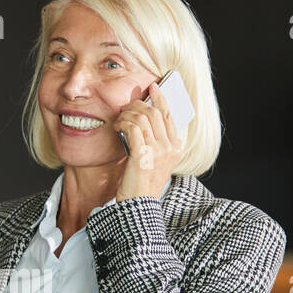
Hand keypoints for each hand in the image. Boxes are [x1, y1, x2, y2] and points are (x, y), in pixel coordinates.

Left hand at [114, 79, 184, 199]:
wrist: (139, 205)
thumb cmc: (143, 183)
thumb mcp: (155, 161)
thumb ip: (154, 142)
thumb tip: (143, 120)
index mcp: (175, 148)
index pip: (170, 115)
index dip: (161, 98)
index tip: (153, 87)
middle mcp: (169, 148)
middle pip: (155, 112)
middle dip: (138, 105)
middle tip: (126, 107)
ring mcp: (157, 151)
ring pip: (143, 117)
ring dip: (128, 114)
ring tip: (119, 119)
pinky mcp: (142, 155)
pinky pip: (132, 128)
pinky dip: (122, 123)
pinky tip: (116, 127)